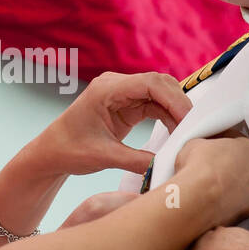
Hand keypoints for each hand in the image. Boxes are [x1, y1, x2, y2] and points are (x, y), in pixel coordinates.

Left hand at [35, 72, 192, 176]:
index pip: (150, 84)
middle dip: (180, 104)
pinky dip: (168, 117)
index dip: (174, 99)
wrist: (52, 152)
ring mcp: (123, 93)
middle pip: (159, 84)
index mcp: (107, 89)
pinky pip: (155, 105)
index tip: (190, 120)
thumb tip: (167, 165)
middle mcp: (116, 85)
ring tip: (189, 133)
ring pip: (160, 94)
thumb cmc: (70, 150)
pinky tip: (177, 134)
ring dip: (176, 111)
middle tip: (196, 128)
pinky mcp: (128, 105)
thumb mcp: (104, 157)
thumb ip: (136, 161)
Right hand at [174, 136, 248, 226]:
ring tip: (213, 186)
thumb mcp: (196, 144)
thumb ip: (206, 145)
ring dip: (234, 185)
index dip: (223, 143)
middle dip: (231, 165)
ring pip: (247, 186)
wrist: (198, 199)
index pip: (239, 142)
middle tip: (213, 167)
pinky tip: (216, 200)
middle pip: (247, 165)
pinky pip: (241, 204)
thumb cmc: (200, 169)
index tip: (213, 148)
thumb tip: (200, 151)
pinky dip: (231, 202)